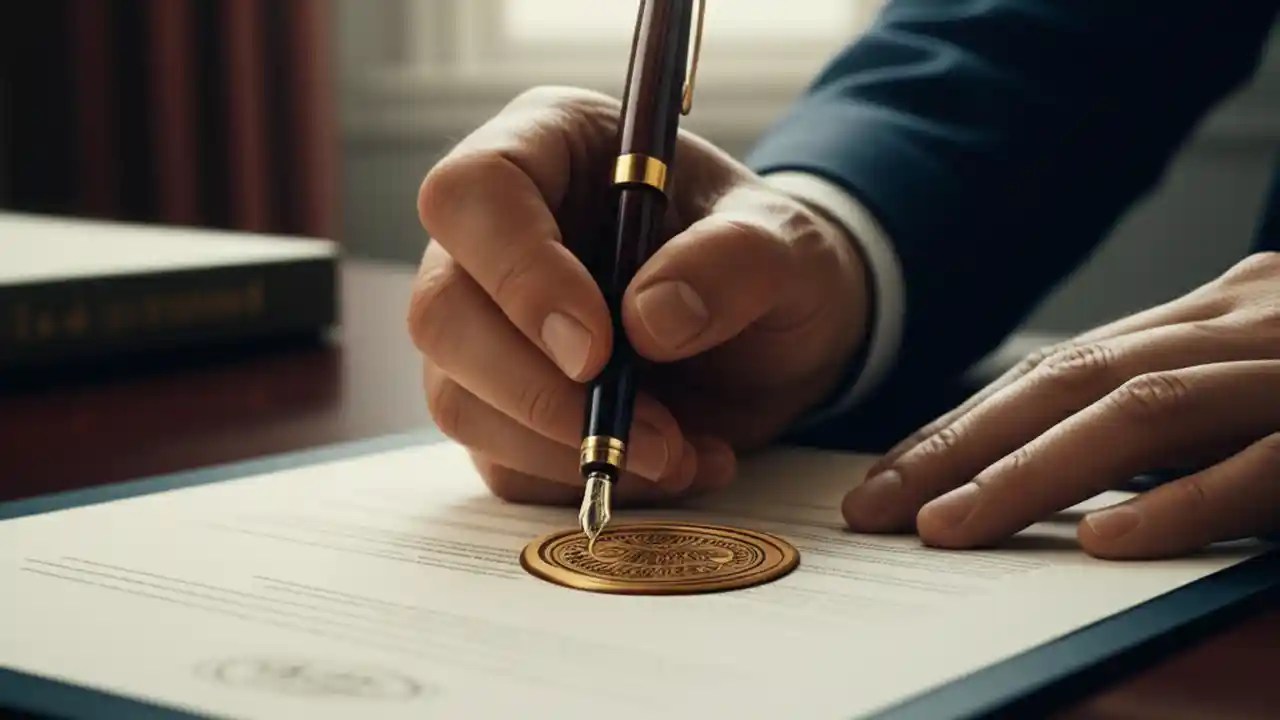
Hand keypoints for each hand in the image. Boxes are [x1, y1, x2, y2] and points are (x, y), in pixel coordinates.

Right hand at [408, 87, 869, 506]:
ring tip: (681, 452)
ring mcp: (487, 325)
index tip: (596, 349)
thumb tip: (649, 321)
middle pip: (442, 312)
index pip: (472, 194)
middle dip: (537, 391)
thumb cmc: (769, 260)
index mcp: (548, 149)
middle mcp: (495, 237)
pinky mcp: (502, 405)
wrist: (778, 337)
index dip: (518, 274)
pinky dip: (586, 481)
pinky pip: (503, 462)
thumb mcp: (788, 241)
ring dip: (568, 449)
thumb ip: (734, 260)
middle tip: (649, 433)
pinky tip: (672, 463)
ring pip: (459, 399)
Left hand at [845, 252, 1279, 558]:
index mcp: (1218, 317)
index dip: (969, 423)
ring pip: (1142, 409)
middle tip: (875, 506)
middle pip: (1076, 379)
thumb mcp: (1267, 384)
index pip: (1065, 368)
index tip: (891, 476)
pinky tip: (1099, 541)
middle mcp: (1246, 326)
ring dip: (1031, 472)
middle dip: (963, 445)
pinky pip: (1260, 468)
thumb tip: (1070, 474)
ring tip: (945, 527)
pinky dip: (1175, 504)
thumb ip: (1183, 414)